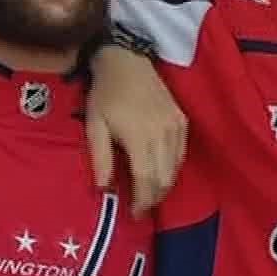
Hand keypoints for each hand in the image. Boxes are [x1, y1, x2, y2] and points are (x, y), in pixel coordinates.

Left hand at [88, 45, 187, 215]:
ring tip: (149, 193)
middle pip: (164, 179)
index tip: (134, 214)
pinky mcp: (181, 122)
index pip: (146, 180)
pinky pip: (181, 154)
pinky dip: (172, 168)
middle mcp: (162, 135)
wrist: (127, 61)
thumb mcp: (94, 125)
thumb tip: (103, 189)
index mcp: (139, 138)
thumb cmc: (106, 94)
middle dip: (154, 198)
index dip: (142, 201)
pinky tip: (161, 172)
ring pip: (175, 168)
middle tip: (141, 207)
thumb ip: (100, 158)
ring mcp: (175, 128)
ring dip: (164, 185)